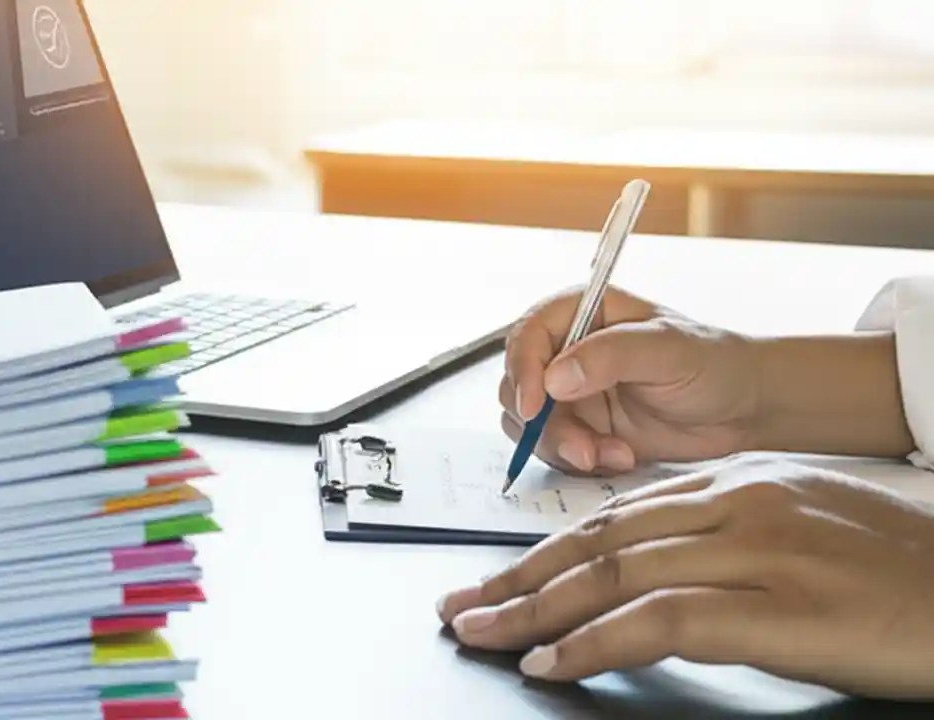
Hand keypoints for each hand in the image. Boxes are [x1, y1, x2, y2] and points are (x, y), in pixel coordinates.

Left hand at [436, 458, 933, 699]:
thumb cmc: (911, 571)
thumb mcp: (811, 531)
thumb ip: (733, 535)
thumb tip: (663, 565)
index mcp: (742, 484)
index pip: (617, 515)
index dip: (548, 550)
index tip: (501, 577)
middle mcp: (738, 507)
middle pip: (598, 540)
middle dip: (518, 577)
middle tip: (461, 605)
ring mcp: (758, 554)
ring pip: (613, 574)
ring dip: (533, 610)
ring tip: (481, 635)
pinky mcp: (779, 611)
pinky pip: (658, 621)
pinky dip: (593, 643)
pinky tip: (551, 662)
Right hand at [501, 286, 758, 474]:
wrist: (745, 411)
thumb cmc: (715, 365)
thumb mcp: (668, 350)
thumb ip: (610, 356)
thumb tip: (555, 376)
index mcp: (582, 312)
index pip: (528, 335)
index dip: (523, 370)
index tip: (536, 406)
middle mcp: (568, 351)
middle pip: (518, 385)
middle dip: (543, 422)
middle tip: (580, 445)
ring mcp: (571, 393)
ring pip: (529, 423)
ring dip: (561, 445)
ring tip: (608, 453)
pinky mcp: (582, 428)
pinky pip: (553, 448)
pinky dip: (580, 459)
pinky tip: (621, 456)